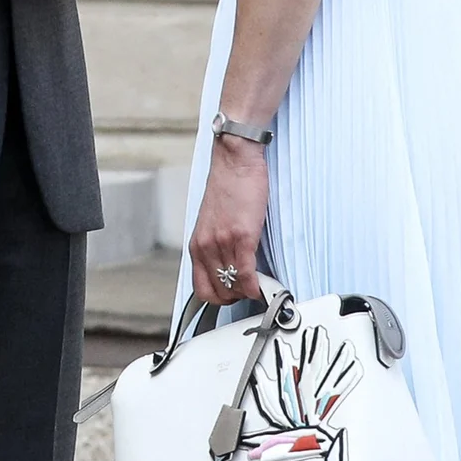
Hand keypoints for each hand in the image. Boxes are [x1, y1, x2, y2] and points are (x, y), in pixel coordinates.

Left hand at [188, 138, 267, 305]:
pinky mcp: (242, 235)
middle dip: (236, 298)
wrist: (235, 161)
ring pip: (233, 286)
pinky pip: (246, 273)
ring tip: (260, 287)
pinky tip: (263, 285)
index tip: (233, 297)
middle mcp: (205, 247)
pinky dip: (256, 286)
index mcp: (197, 245)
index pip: (201, 289)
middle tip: (250, 292)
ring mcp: (222, 242)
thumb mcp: (213, 223)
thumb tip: (230, 269)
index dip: (218, 300)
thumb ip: (217, 247)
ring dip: (249, 293)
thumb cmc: (228, 188)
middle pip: (217, 292)